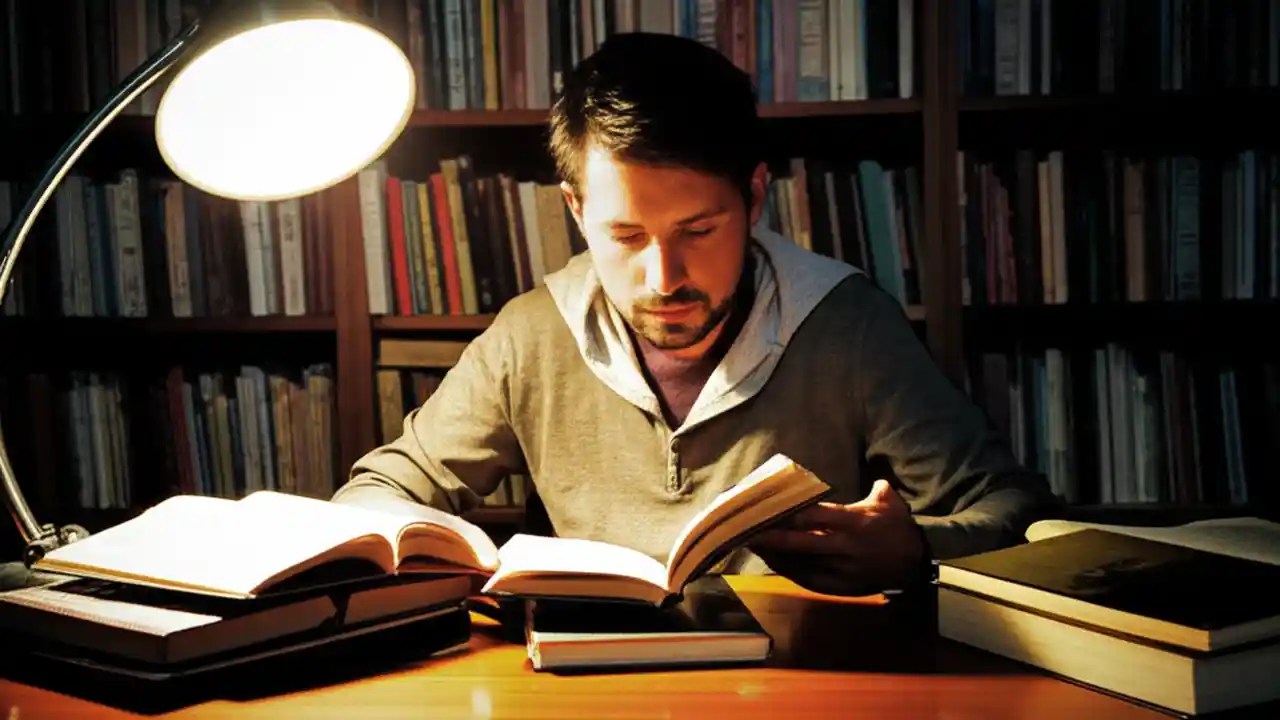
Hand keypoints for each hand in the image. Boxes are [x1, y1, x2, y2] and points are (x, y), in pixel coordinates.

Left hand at [747, 479, 925, 596]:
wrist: (918, 563)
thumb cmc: (898, 526)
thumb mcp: (888, 500)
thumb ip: (871, 485)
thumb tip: (864, 468)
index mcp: (854, 522)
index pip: (813, 516)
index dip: (786, 515)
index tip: (764, 510)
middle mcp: (844, 546)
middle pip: (800, 543)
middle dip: (771, 537)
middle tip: (746, 530)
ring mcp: (842, 569)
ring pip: (801, 564)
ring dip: (775, 555)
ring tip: (753, 545)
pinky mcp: (841, 586)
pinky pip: (809, 580)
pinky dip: (789, 572)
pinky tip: (774, 562)